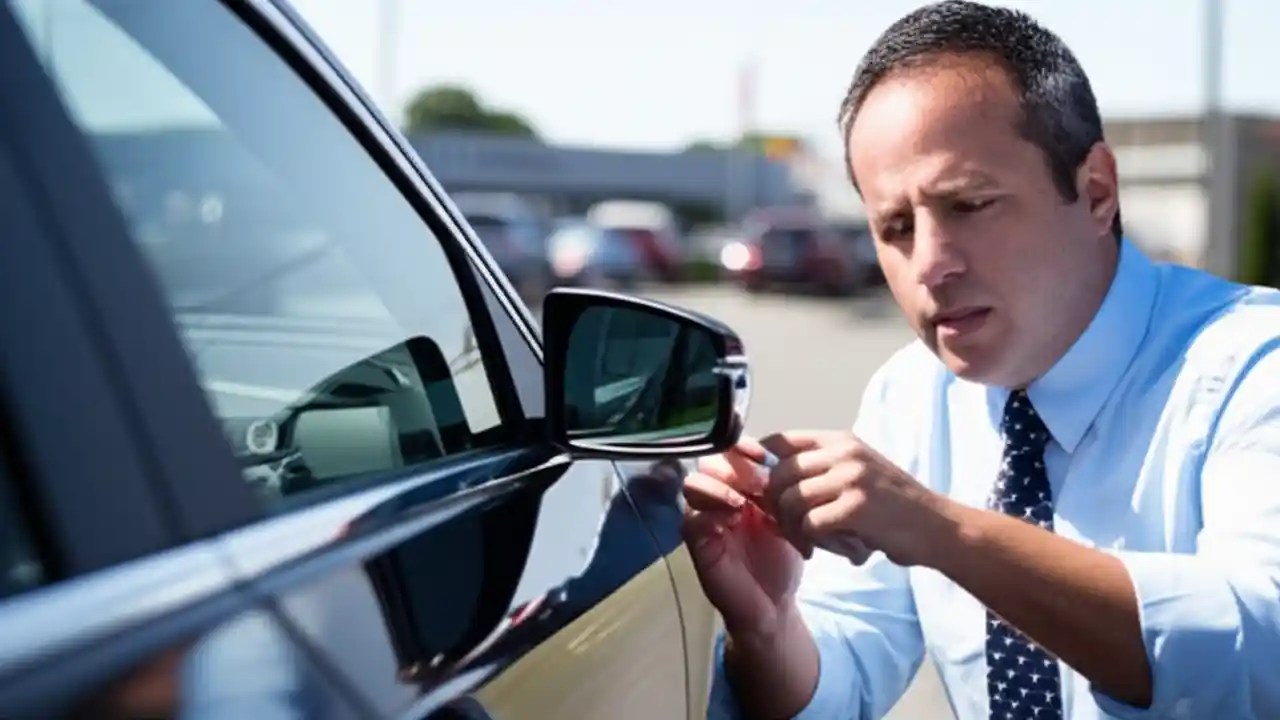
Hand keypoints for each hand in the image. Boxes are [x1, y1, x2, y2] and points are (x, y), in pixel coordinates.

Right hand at [680, 436, 804, 637]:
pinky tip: (732, 519)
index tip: (760, 453)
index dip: (741, 446)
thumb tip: (776, 459)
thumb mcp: (787, 518)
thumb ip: (778, 490)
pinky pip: (691, 519)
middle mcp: (717, 498)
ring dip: (718, 487)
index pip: (729, 453)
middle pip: (708, 462)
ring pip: (693, 485)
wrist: (774, 605)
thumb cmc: (782, 560)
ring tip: (742, 502)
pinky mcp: (696, 544)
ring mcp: (704, 519)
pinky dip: (710, 514)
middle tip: (756, 482)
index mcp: (739, 487)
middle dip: (732, 466)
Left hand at [760, 430, 945, 567]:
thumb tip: (769, 479)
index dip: (759, 464)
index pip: (781, 440)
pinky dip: (816, 540)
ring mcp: (850, 477)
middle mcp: (843, 452)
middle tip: (787, 528)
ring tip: (811, 542)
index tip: (756, 488)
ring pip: (790, 500)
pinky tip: (835, 547)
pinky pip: (810, 524)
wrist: (937, 527)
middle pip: (779, 474)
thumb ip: (821, 470)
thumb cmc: (894, 506)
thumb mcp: (857, 472)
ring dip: (793, 528)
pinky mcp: (856, 507)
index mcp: (840, 441)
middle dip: (774, 506)